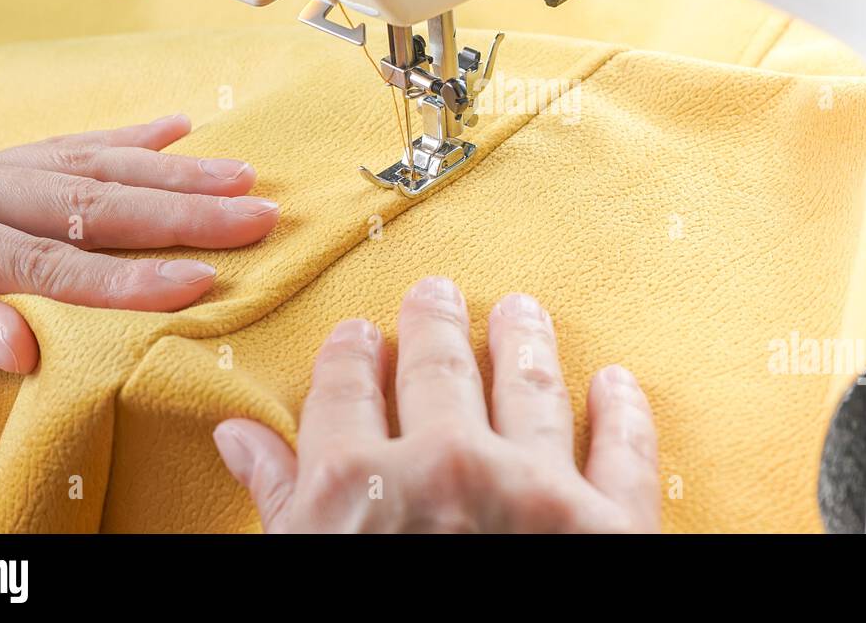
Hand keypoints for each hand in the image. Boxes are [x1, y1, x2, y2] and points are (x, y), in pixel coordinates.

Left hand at [0, 114, 277, 394]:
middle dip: (179, 208)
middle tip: (254, 211)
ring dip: (168, 167)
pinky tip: (171, 126)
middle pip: (85, 198)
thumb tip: (27, 344)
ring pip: (83, 160)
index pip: (45, 263)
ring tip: (237, 172)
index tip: (201, 282)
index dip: (128, 280)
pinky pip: (55, 145)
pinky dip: (119, 137)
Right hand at [213, 276, 659, 532]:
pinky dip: (626, 411)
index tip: (358, 336)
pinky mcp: (615, 529)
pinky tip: (619, 383)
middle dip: (433, 322)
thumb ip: (279, 503)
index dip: (350, 354)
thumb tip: (239, 438)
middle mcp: (448, 468)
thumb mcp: (304, 572)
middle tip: (436, 293)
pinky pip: (626, 451)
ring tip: (522, 312)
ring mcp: (539, 493)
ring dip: (526, 339)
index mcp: (357, 486)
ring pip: (533, 384)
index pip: (345, 387)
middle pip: (438, 366)